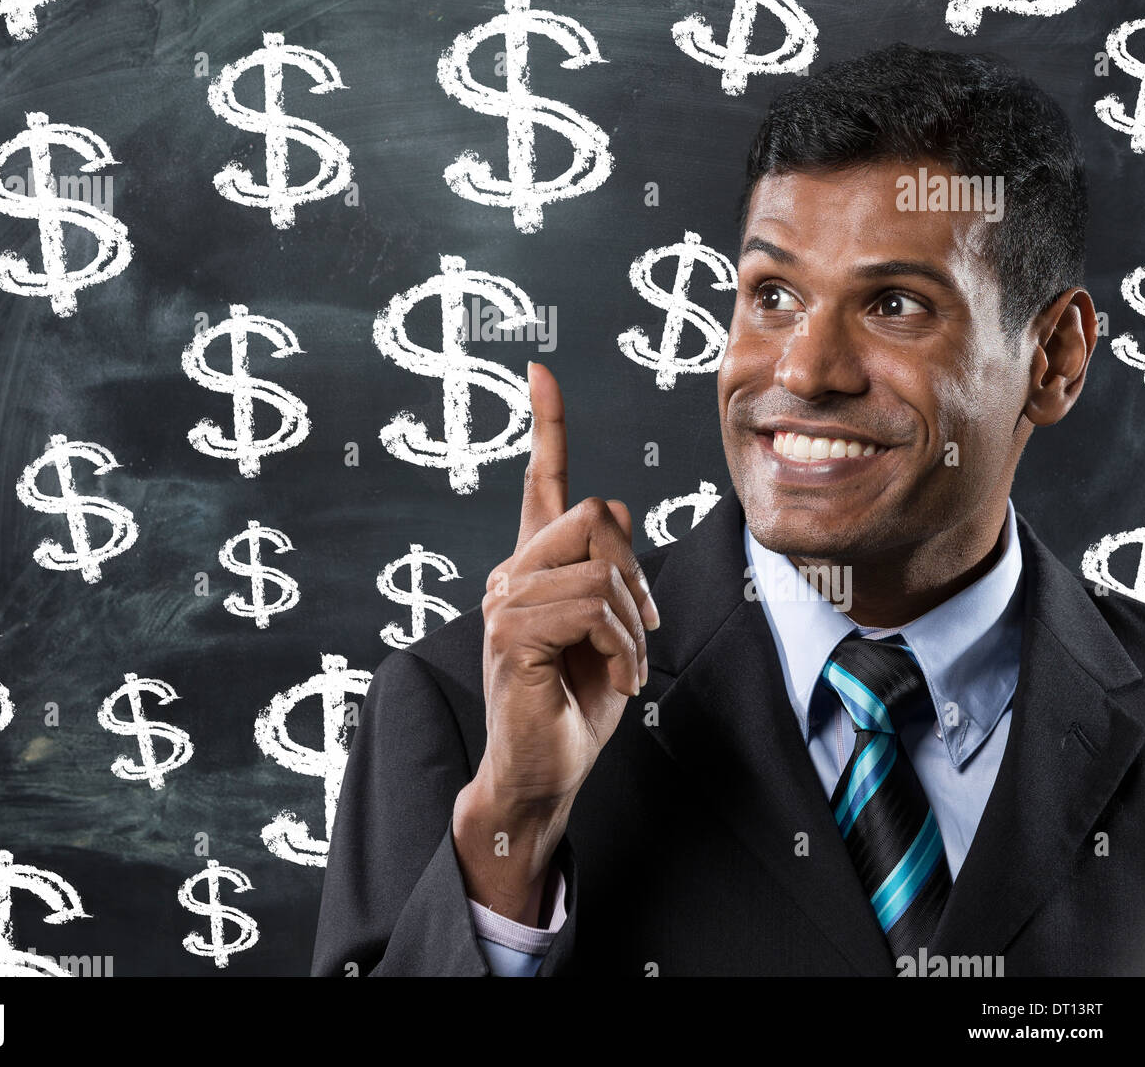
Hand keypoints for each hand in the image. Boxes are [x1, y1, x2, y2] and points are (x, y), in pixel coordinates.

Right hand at [451, 361, 658, 923]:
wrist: (544, 771)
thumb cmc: (575, 703)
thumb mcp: (609, 629)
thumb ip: (610, 570)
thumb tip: (621, 503)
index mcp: (536, 565)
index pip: (541, 481)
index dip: (545, 424)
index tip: (539, 371)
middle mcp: (511, 572)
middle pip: (595, 512)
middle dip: (636, 570)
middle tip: (640, 627)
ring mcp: (503, 600)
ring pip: (600, 565)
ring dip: (633, 622)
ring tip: (626, 665)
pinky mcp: (509, 633)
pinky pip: (590, 607)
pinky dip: (622, 646)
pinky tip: (617, 681)